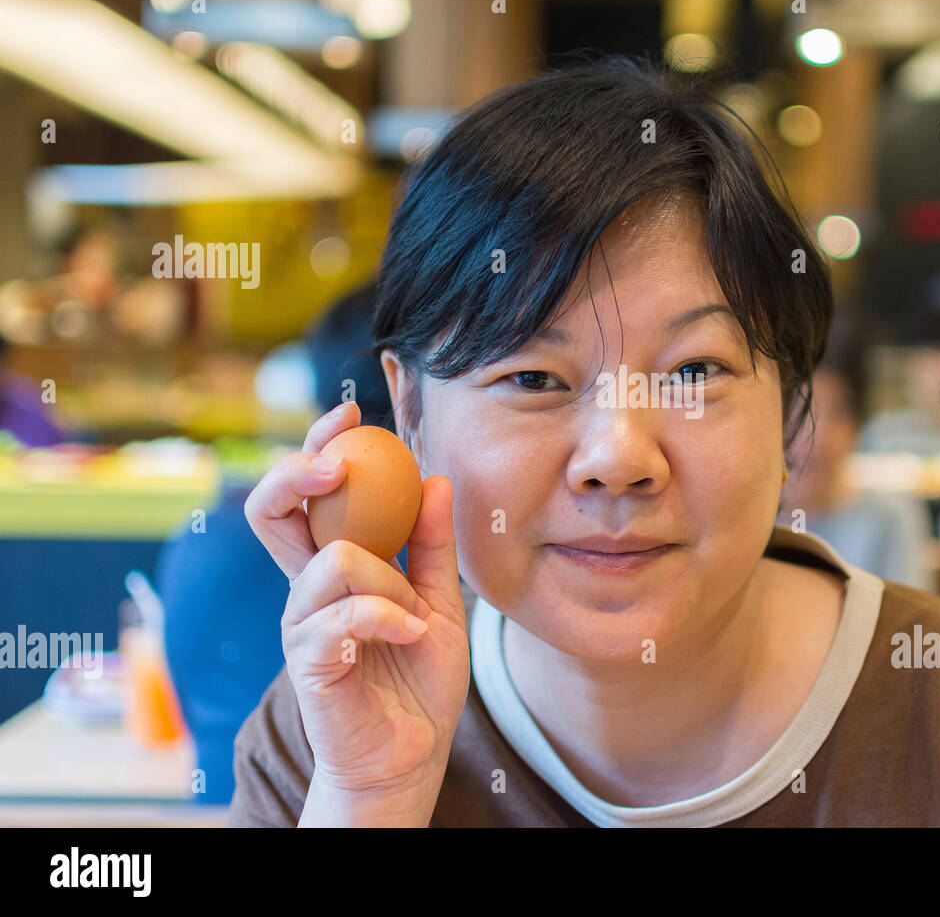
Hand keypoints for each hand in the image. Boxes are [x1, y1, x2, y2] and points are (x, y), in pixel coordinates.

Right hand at [245, 402, 469, 824]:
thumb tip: (435, 477)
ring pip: (331, 561)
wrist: (412, 753)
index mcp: (337, 566)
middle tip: (336, 459)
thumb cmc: (418, 677)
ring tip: (413, 614)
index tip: (348, 413)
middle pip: (271, 509)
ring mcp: (303, 624)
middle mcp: (309, 588)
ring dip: (388, 580)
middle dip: (296, 470)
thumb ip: (433, 545)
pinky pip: (343, 616)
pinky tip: (412, 633)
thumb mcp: (441, 600)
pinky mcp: (309, 662)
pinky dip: (387, 617)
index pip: (309, 494)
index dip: (317, 447)